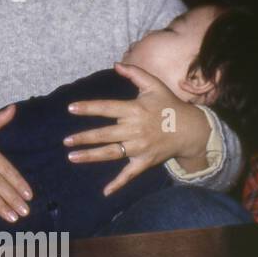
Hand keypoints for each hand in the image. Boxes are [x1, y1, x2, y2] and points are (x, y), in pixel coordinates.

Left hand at [64, 62, 211, 194]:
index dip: (88, 108)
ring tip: (72, 157)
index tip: (71, 108)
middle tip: (66, 141)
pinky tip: (105, 192)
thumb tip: (116, 64)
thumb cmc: (169, 105)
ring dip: (91, 156)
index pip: (107, 108)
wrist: (191, 130)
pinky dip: (118, 184)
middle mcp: (135, 129)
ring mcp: (140, 147)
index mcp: (135, 110)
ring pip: (111, 152)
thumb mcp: (154, 86)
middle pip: (105, 134)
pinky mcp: (145, 161)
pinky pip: (130, 174)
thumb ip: (135, 74)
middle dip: (84, 138)